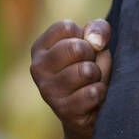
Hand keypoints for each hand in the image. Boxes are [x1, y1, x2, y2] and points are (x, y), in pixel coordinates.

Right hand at [29, 19, 111, 136]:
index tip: (83, 49)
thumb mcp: (95, 42)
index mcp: (40, 48)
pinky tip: (93, 98)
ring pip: (86, 71)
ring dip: (98, 76)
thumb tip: (96, 41)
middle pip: (77, 48)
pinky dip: (101, 93)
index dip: (85, 36)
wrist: (89, 110)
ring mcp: (48, 91)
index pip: (67, 27)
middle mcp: (37, 68)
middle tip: (89, 67)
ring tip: (90, 82)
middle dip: (93, 56)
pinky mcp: (63, 111)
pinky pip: (93, 92)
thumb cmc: (90, 67)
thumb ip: (98, 30)